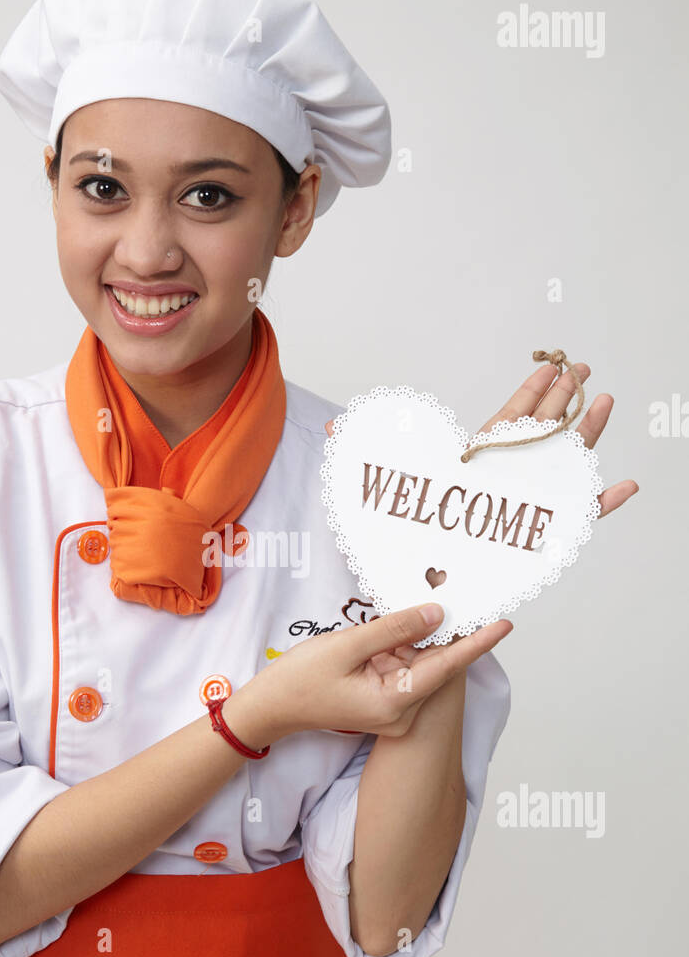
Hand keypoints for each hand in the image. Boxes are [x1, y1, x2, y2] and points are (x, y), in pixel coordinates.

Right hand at [240, 603, 511, 742]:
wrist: (272, 708)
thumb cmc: (300, 679)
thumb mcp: (346, 646)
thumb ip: (394, 629)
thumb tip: (437, 614)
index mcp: (395, 703)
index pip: (447, 666)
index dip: (477, 642)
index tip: (505, 623)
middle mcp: (401, 712)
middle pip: (434, 664)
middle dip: (441, 630)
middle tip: (449, 591)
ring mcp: (394, 710)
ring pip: (419, 664)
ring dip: (415, 637)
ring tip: (409, 609)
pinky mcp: (385, 702)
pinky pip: (404, 668)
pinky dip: (401, 647)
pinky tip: (393, 628)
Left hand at [324, 357, 639, 519]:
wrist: (422, 588)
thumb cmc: (406, 545)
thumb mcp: (378, 494)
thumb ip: (360, 457)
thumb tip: (332, 426)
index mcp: (475, 464)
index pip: (507, 420)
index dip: (529, 393)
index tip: (550, 367)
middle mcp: (506, 479)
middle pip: (542, 432)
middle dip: (563, 400)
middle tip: (584, 370)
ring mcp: (526, 504)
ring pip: (564, 464)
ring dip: (586, 435)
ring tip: (604, 404)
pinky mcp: (540, 535)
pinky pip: (578, 518)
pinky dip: (603, 503)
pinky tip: (625, 487)